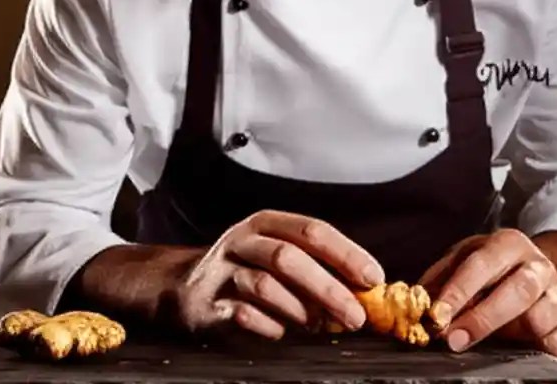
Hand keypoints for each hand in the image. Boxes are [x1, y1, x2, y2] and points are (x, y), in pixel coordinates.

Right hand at [166, 210, 384, 339]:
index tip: (373, 279)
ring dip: (299, 310)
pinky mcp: (206, 305)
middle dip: (328, 288)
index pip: (312, 230)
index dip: (346, 254)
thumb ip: (318, 269)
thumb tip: (367, 294)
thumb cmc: (248, 273)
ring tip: (317, 325)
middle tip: (355, 316)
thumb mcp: (279, 258)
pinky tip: (279, 332)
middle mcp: (242, 241)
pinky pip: (242, 315)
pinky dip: (268, 327)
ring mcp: (221, 272)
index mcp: (266, 224)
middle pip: (288, 257)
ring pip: (265, 285)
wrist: (183, 289)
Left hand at [419, 228, 556, 357]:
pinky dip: (541, 347)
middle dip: (481, 319)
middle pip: (516, 290)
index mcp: (507, 244)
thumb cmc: (491, 271)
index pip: (481, 265)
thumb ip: (439, 280)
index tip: (437, 316)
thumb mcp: (463, 262)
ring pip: (541, 316)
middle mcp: (537, 265)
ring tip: (489, 341)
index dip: (458, 292)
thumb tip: (414, 302)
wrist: (536, 273)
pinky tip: (523, 346)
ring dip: (510, 333)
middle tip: (454, 340)